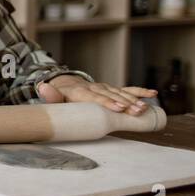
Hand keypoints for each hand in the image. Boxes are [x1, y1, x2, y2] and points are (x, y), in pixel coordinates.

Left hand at [38, 74, 157, 114]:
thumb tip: (42, 87)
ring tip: (144, 108)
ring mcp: (103, 87)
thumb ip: (49, 95)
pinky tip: (152, 94)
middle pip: (111, 96)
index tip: (119, 108)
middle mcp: (94, 87)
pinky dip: (139, 91)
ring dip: (134, 100)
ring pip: (120, 93)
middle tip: (137, 111)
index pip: (94, 97)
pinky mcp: (110, 89)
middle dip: (125, 103)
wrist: (63, 84)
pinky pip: (126, 90)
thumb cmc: (58, 97)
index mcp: (79, 91)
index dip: (107, 102)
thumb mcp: (51, 97)